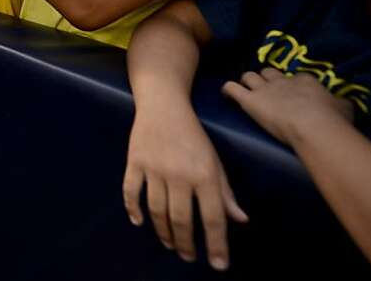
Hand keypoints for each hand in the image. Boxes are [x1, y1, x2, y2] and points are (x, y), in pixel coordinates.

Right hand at [123, 107, 247, 268]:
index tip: (219, 265)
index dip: (216, 244)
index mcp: (205, 175)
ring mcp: (154, 169)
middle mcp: (179, 174)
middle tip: (189, 257)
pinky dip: (133, 209)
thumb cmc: (193, 135)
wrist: (164, 105)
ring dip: (163, 232)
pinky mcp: (134, 162)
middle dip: (186, 243)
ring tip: (170, 244)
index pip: (212, 218)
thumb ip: (225, 192)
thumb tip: (239, 220)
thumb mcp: (215, 161)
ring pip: (157, 210)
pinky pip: (130, 191)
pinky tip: (139, 222)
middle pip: (180, 219)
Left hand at [222, 68, 353, 146]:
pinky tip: (225, 94)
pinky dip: (227, 90)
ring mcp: (264, 89)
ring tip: (246, 91)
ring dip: (247, 82)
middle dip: (266, 79)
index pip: (294, 77)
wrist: (314, 125)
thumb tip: (341, 104)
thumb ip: (340, 103)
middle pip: (268, 72)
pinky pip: (232, 88)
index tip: (292, 95)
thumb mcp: (344, 107)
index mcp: (305, 80)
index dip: (291, 85)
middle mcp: (282, 81)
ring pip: (249, 76)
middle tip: (267, 92)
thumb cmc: (333, 119)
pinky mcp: (249, 101)